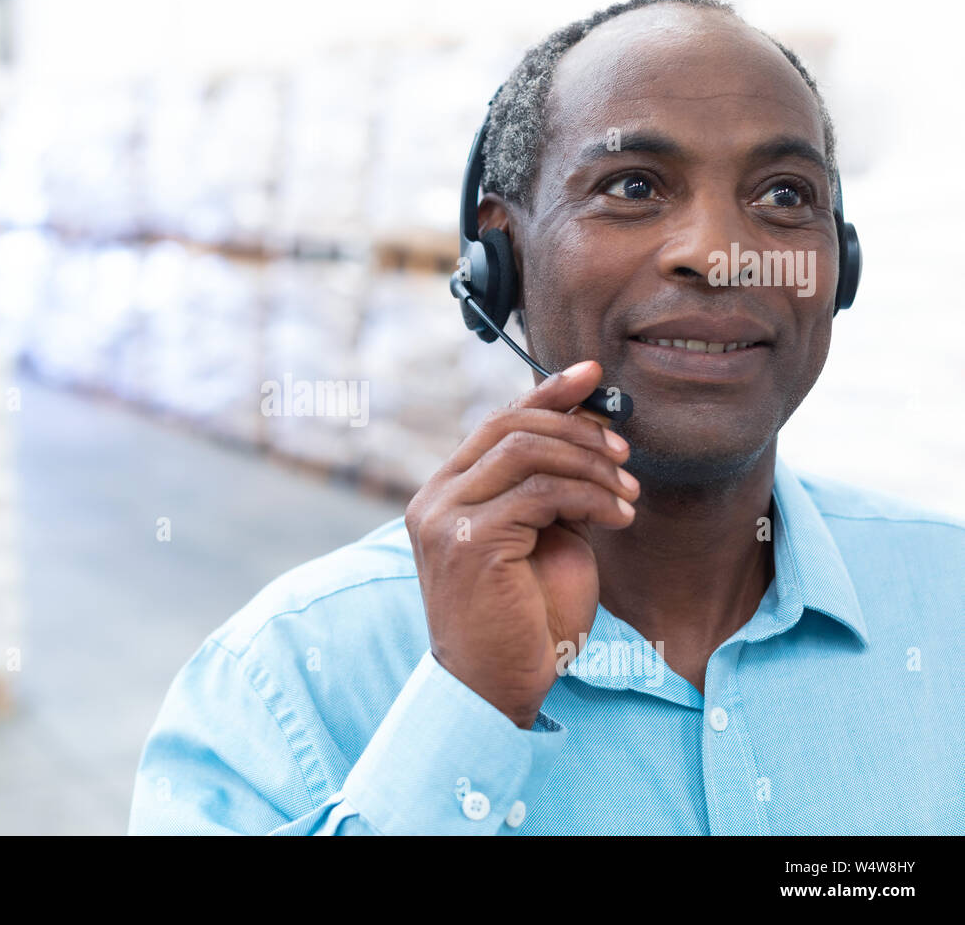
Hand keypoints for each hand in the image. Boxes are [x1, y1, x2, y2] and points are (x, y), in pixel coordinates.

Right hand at [404, 361, 638, 727]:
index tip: (593, 374)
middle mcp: (435, 497)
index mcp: (447, 493)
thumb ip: (550, 489)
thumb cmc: (525, 621)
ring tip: (628, 494)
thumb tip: (588, 437)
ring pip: (525, 449)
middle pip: (509, 425)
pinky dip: (590, 495)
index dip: (546, 393)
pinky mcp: (467, 538)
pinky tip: (618, 516)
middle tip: (626, 455)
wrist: (498, 688)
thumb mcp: (545, 538)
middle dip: (578, 430)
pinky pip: (540, 491)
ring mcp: (444, 516)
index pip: (497, 423)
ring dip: (589, 464)